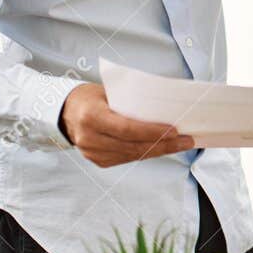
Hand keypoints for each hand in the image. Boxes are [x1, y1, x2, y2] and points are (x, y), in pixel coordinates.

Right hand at [58, 83, 193, 167]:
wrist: (66, 112)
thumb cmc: (91, 97)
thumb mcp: (109, 91)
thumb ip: (131, 101)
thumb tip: (165, 108)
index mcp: (91, 117)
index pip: (127, 128)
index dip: (152, 132)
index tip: (175, 131)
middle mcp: (89, 138)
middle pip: (134, 146)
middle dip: (164, 144)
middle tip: (187, 140)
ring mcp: (92, 153)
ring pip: (133, 155)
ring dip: (159, 151)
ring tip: (180, 145)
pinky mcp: (98, 161)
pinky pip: (127, 158)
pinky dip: (146, 153)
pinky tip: (162, 148)